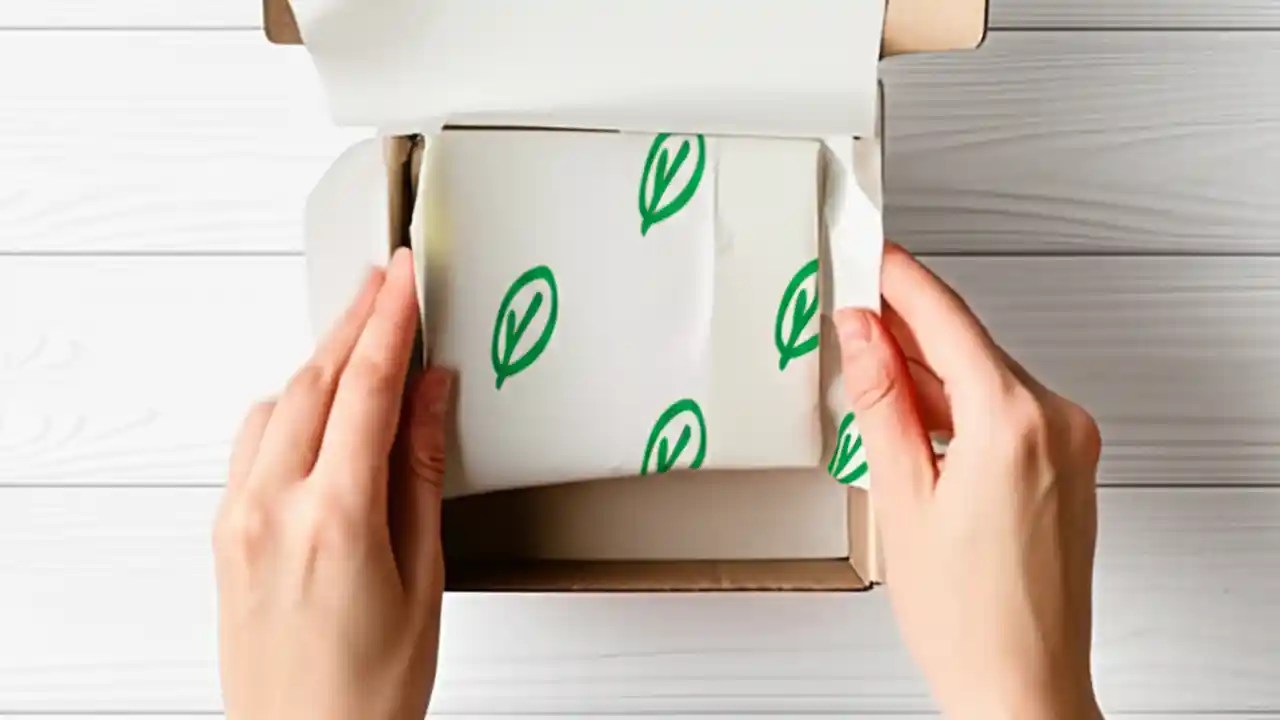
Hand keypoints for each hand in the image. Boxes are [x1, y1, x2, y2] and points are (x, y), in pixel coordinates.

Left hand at [213, 248, 452, 719]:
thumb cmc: (369, 687)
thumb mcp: (423, 575)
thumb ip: (420, 472)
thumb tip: (430, 395)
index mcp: (334, 518)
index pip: (365, 387)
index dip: (388, 318)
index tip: (403, 274)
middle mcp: (272, 509)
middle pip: (314, 380)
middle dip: (352, 320)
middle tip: (384, 280)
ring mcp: (238, 520)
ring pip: (277, 404)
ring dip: (320, 360)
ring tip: (359, 335)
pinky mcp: (224, 534)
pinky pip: (252, 442)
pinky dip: (290, 404)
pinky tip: (315, 401)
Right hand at [834, 244, 1102, 719]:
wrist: (1022, 686)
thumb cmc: (969, 618)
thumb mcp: (902, 495)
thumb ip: (882, 400)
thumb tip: (862, 334)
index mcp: (1014, 422)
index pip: (946, 318)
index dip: (899, 278)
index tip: (869, 251)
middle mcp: (1056, 423)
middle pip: (968, 345)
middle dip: (905, 326)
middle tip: (848, 311)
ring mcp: (1070, 444)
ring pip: (985, 377)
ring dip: (928, 369)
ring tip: (867, 373)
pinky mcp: (1069, 465)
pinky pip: (1006, 410)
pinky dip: (958, 404)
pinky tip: (913, 414)